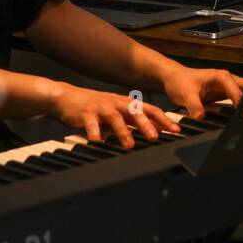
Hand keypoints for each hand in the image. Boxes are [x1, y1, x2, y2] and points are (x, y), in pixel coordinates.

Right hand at [48, 83, 181, 148]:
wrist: (67, 98)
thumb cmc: (96, 109)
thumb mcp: (118, 114)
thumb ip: (134, 122)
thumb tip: (156, 131)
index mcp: (126, 104)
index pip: (149, 110)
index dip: (162, 119)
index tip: (175, 130)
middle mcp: (116, 103)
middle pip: (134, 111)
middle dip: (145, 124)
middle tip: (155, 137)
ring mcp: (101, 107)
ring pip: (114, 117)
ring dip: (123, 131)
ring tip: (129, 144)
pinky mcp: (85, 112)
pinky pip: (91, 124)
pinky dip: (94, 133)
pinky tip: (97, 143)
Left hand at [160, 64, 242, 119]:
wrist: (173, 78)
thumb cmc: (180, 81)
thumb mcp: (185, 93)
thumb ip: (194, 105)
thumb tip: (200, 116)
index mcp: (221, 77)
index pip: (238, 91)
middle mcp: (227, 80)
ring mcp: (227, 86)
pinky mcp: (225, 94)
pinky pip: (240, 98)